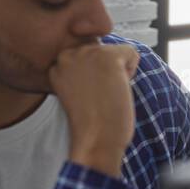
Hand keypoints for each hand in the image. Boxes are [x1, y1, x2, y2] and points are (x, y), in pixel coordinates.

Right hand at [49, 42, 139, 177]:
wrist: (96, 138)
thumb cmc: (90, 120)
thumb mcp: (75, 88)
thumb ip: (81, 69)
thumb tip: (99, 53)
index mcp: (56, 63)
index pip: (88, 54)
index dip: (95, 75)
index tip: (89, 94)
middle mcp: (67, 54)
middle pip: (102, 50)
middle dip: (107, 70)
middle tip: (99, 95)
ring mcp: (86, 52)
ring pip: (117, 51)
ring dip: (119, 71)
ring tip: (107, 93)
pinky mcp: (106, 55)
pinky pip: (132, 52)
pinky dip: (132, 70)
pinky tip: (118, 88)